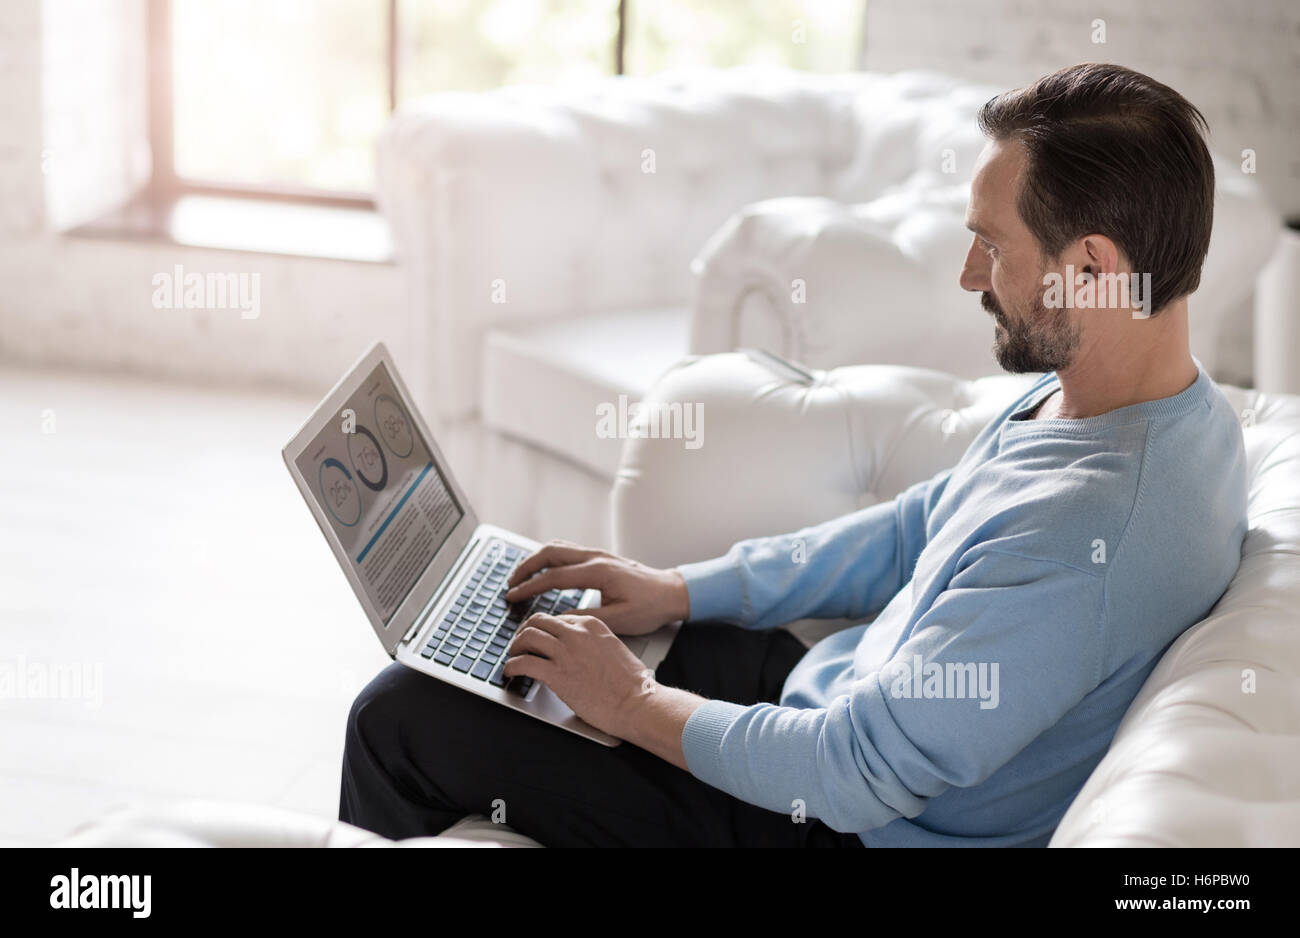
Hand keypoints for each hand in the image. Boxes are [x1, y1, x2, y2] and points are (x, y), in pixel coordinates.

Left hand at [502, 612, 654, 738]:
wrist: (637, 703)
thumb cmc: (631, 683)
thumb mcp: (613, 648)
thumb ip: (592, 642)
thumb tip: (575, 649)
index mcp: (592, 624)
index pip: (557, 618)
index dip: (543, 628)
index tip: (538, 638)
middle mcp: (576, 633)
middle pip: (537, 621)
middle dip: (524, 632)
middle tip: (520, 644)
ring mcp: (566, 653)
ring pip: (527, 637)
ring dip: (515, 647)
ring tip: (513, 657)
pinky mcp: (556, 674)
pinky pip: (523, 663)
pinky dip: (511, 666)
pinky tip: (510, 672)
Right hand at [504, 540, 689, 635]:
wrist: (673, 591)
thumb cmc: (651, 607)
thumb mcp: (619, 620)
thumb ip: (586, 619)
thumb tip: (558, 620)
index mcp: (598, 572)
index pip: (554, 577)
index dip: (529, 587)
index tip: (512, 596)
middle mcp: (596, 557)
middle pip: (550, 553)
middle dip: (525, 567)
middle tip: (509, 583)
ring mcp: (598, 553)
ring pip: (558, 547)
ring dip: (536, 559)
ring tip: (520, 575)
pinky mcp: (601, 556)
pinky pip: (568, 550)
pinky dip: (549, 558)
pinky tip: (543, 570)